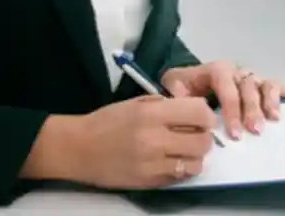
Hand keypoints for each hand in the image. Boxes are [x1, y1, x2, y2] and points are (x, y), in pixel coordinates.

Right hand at [68, 95, 217, 189]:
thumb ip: (166, 106)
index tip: (201, 117)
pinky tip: (172, 162)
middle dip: (204, 137)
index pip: (199, 112)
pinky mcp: (149, 182)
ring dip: (195, 157)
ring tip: (184, 151)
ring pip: (196, 163)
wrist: (78, 149)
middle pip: (203, 141)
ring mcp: (152, 164)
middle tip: (195, 135)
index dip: (206, 114)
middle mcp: (155, 139)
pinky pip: (180, 177)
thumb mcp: (137, 103)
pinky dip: (182, 170)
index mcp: (152, 113)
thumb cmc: (107, 122)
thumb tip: (194, 109)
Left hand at [161, 61, 284, 139]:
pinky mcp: (261, 86)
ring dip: (270, 102)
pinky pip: (277, 85)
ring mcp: (250, 78)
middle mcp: (237, 72)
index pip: (226, 85)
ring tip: (274, 120)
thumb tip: (184, 102)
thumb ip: (177, 94)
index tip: (233, 132)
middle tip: (254, 131)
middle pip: (248, 87)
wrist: (187, 82)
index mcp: (217, 70)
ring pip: (265, 84)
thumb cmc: (183, 86)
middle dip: (252, 109)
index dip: (231, 107)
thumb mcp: (174, 87)